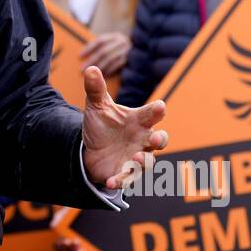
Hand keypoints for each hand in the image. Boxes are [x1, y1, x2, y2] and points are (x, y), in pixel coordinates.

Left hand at [78, 32, 131, 76]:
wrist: (143, 53)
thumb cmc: (121, 51)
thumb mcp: (114, 46)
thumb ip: (102, 48)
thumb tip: (83, 54)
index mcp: (116, 36)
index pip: (100, 41)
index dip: (89, 48)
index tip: (79, 55)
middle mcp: (123, 41)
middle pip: (104, 51)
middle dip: (92, 60)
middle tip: (82, 69)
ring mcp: (128, 51)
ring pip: (110, 59)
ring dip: (99, 67)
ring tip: (90, 75)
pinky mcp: (132, 60)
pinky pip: (118, 66)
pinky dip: (109, 71)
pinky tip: (102, 76)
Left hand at [80, 66, 167, 190]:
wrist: (90, 148)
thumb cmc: (102, 124)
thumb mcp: (97, 106)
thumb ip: (96, 89)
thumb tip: (90, 68)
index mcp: (138, 120)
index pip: (152, 114)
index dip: (157, 110)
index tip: (159, 106)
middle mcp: (142, 139)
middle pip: (160, 140)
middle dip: (161, 140)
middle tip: (157, 139)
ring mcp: (136, 157)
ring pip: (148, 161)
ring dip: (144, 161)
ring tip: (137, 158)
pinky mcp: (125, 173)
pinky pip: (128, 179)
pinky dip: (121, 181)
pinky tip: (111, 181)